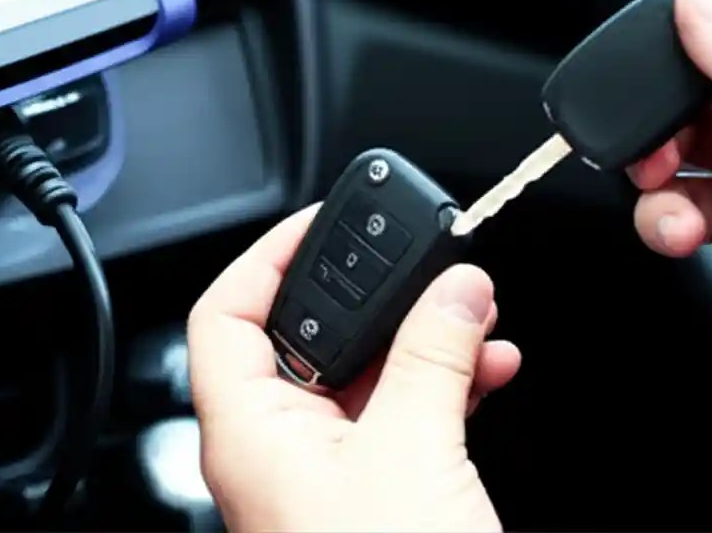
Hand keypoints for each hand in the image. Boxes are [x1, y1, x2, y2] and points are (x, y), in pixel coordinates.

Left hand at [188, 204, 521, 532]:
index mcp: (252, 431)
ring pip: (364, 377)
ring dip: (420, 339)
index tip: (322, 219)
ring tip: (472, 310)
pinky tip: (486, 367)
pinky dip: (442, 385)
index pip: (224, 314)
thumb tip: (454, 285)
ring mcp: (327, 473)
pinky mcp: (374, 493)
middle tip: (421, 260)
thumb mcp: (414, 451)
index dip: (266, 255)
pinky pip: (399, 416)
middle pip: (307, 337)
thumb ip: (433, 356)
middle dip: (373, 296)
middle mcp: (279, 449)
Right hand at [629, 0, 711, 401]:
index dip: (687, 26)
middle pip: (697, 76)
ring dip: (656, 164)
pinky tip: (680, 233)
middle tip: (652, 142)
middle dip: (660, 107)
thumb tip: (697, 0)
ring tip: (662, 188)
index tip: (653, 67)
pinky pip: (683, 202)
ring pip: (682, 141)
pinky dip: (665, 216)